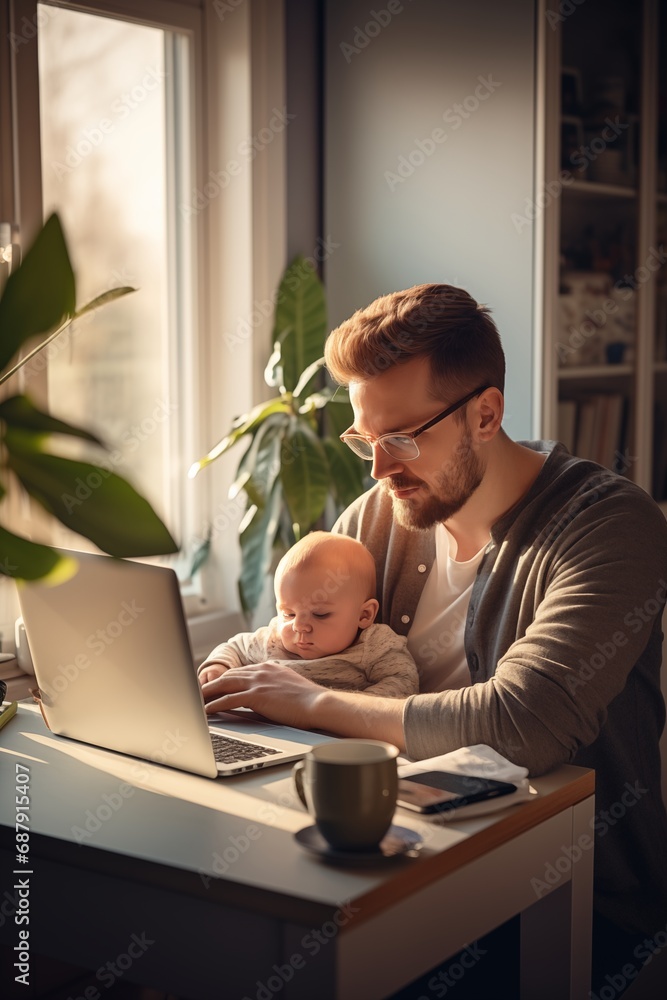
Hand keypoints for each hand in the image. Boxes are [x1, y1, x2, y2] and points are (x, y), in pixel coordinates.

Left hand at [200, 662, 323, 728]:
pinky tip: (206, 711)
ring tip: (195, 701)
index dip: (224, 680)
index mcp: (267, 668)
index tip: (213, 685)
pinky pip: (229, 699)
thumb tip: (262, 696)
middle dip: (211, 684)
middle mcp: (260, 671)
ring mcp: (258, 682)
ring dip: (207, 693)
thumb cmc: (307, 701)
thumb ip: (272, 687)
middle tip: (197, 692)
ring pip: (224, 685)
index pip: (239, 672)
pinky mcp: (257, 695)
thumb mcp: (287, 687)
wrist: (319, 705)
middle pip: (228, 676)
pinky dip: (214, 705)